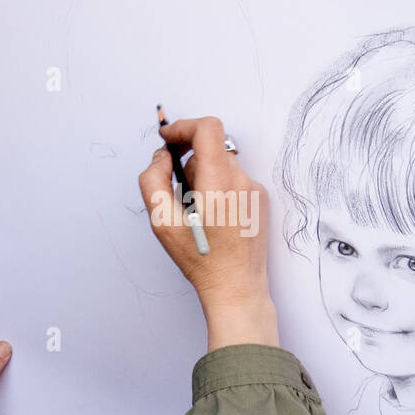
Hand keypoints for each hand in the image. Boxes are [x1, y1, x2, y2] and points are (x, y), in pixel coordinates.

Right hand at [138, 115, 278, 349]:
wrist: (236, 287)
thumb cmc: (201, 260)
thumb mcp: (162, 223)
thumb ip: (153, 181)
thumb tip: (162, 157)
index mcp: (219, 183)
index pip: (207, 129)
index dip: (183, 127)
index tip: (168, 139)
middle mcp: (242, 181)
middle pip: (210, 149)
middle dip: (190, 164)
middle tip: (180, 195)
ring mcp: (255, 190)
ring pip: (222, 165)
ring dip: (205, 179)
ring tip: (199, 214)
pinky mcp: (260, 199)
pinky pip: (234, 180)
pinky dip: (220, 189)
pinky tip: (215, 218)